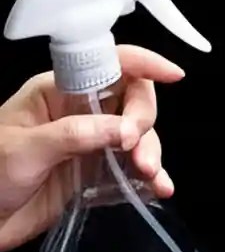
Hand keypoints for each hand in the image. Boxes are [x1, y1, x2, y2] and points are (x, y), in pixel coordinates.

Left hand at [0, 45, 184, 251]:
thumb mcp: (25, 150)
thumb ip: (75, 135)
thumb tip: (124, 129)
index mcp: (59, 92)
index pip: (109, 65)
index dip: (144, 64)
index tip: (172, 75)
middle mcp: (80, 112)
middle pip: (133, 101)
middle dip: (144, 121)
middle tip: (137, 147)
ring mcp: (91, 143)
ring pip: (138, 136)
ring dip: (150, 152)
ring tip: (150, 174)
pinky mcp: (97, 173)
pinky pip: (133, 169)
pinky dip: (150, 177)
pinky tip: (160, 187)